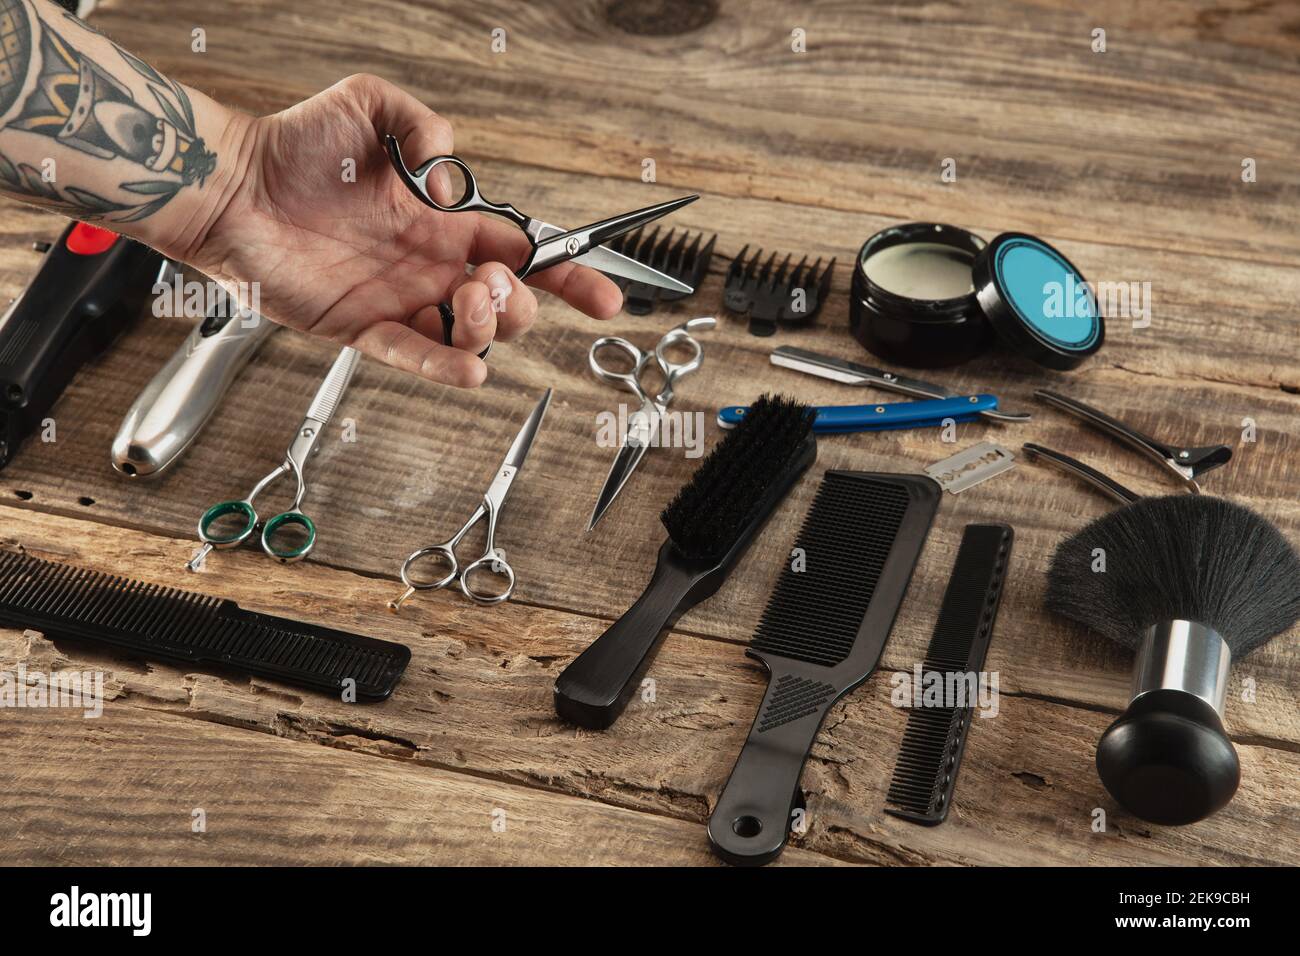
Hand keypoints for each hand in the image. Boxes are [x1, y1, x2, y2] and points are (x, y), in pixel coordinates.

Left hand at [185, 74, 622, 386]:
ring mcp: (397, 300)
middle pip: (508, 306)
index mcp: (443, 224)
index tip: (605, 296)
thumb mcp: (371, 103)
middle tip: (489, 280)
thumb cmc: (295, 144)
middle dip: (518, 302)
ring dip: (488, 328)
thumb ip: (424, 124)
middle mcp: (428, 268)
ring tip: (466, 299)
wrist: (232, 183)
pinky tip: (471, 370)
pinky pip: (410, 356)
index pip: (523, 255)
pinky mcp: (358, 326)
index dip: (569, 277)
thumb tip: (454, 175)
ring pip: (469, 337)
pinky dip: (444, 367)